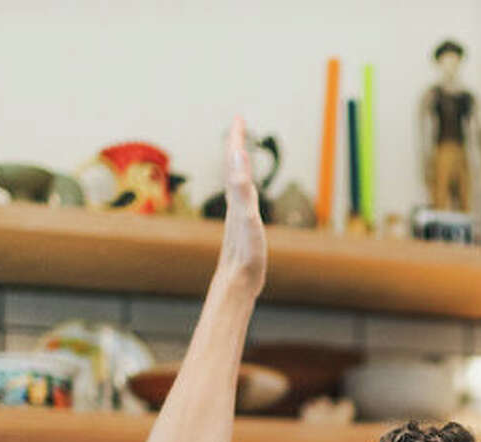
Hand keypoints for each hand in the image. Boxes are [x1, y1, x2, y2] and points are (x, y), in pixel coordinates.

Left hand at [215, 117, 265, 293]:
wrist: (235, 284)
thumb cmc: (245, 254)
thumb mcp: (247, 217)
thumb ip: (242, 186)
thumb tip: (237, 155)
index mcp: (236, 197)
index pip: (234, 160)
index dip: (237, 138)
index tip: (239, 117)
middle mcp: (234, 203)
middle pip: (233, 168)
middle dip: (236, 145)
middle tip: (240, 127)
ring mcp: (237, 217)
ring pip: (236, 184)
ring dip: (239, 166)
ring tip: (242, 154)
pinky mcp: (242, 230)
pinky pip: (242, 201)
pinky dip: (244, 189)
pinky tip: (246, 196)